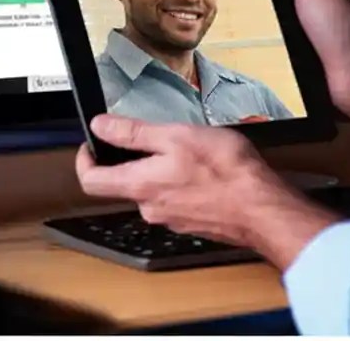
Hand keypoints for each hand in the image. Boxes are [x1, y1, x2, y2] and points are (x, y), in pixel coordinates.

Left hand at [76, 115, 339, 267]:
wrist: (264, 209)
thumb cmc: (225, 172)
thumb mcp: (175, 136)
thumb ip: (133, 133)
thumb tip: (100, 126)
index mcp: (139, 186)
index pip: (91, 180)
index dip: (85, 159)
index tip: (92, 143)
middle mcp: (150, 208)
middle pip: (122, 183)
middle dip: (132, 159)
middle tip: (150, 138)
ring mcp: (171, 219)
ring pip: (152, 190)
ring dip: (161, 170)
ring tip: (185, 151)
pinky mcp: (193, 223)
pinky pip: (175, 200)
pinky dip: (181, 183)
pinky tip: (202, 171)